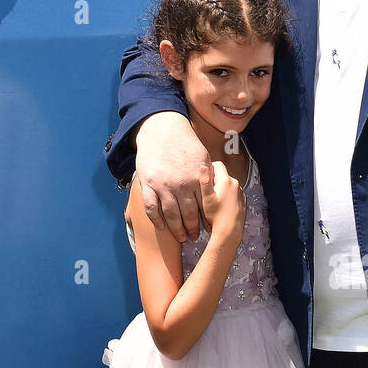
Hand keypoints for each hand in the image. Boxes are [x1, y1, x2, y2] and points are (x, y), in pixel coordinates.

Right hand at [134, 112, 211, 241]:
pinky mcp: (148, 185)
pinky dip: (156, 220)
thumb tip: (219, 189)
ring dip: (177, 229)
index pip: (205, 205)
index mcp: (196, 178)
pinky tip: (161, 227)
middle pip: (189, 214)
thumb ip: (209, 175)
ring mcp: (163, 185)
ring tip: (181, 237)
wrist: (161, 130)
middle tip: (194, 237)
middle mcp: (181, 184)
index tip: (209, 228)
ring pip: (171, 215)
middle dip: (193, 229)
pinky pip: (152, 208)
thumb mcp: (203, 157)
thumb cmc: (184, 143)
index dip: (207, 219)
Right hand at [200, 162, 245, 243]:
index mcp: (226, 180)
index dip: (209, 169)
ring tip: (214, 201)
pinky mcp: (243, 200)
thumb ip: (204, 181)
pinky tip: (221, 206)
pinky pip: (233, 194)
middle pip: (223, 176)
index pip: (217, 165)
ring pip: (228, 185)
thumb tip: (202, 166)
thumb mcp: (206, 197)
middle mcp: (236, 184)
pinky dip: (227, 197)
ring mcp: (241, 192)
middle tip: (206, 192)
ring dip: (221, 189)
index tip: (203, 177)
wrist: (230, 231)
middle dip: (214, 181)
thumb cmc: (216, 216)